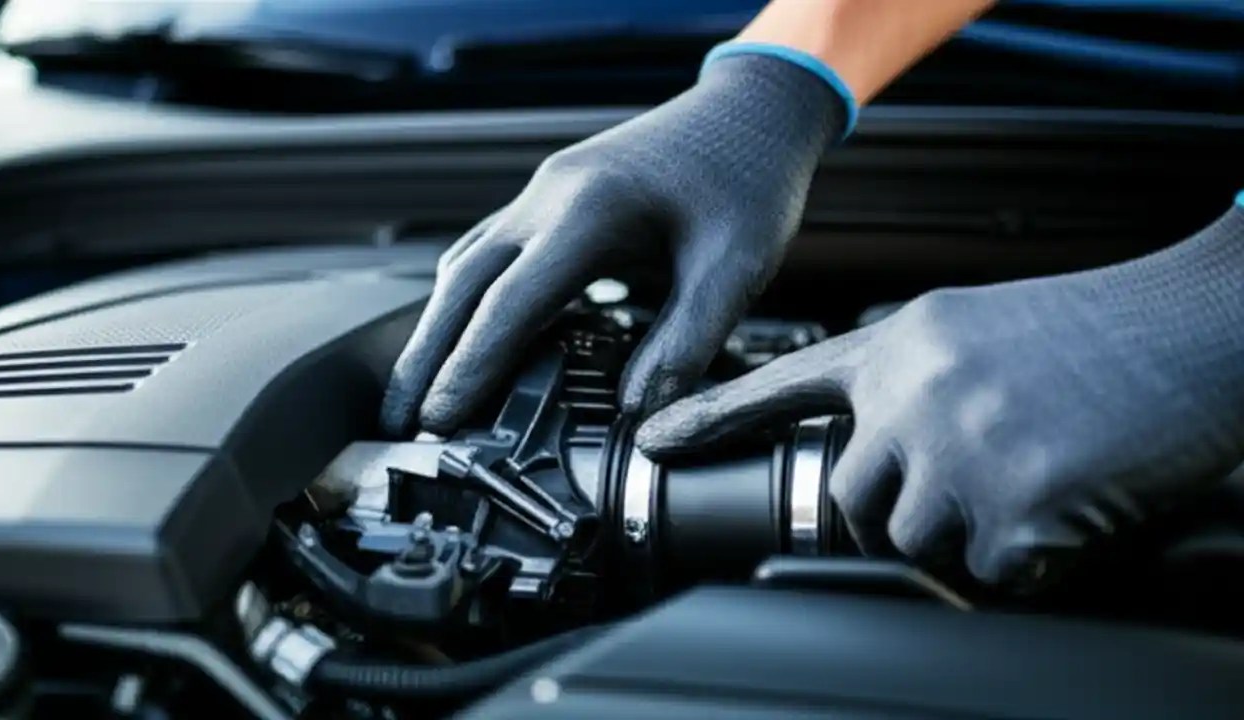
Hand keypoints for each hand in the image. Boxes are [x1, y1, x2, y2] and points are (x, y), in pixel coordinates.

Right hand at [381, 52, 848, 436]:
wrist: (750, 111)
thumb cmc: (747, 178)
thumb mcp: (735, 267)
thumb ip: (684, 342)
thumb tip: (637, 414)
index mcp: (589, 209)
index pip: (510, 302)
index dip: (470, 367)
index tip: (439, 419)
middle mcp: (549, 196)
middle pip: (462, 283)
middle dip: (426, 356)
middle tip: (400, 421)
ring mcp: (543, 192)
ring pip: (466, 265)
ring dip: (438, 328)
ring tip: (420, 390)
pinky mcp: (551, 197)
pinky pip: (490, 250)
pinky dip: (468, 299)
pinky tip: (465, 332)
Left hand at [638, 206, 1243, 586]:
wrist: (1199, 325)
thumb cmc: (1102, 331)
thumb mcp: (980, 335)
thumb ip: (911, 386)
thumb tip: (880, 455)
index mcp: (901, 345)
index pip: (781, 386)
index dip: (711, 417)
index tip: (655, 440)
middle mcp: (914, 394)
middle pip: (852, 498)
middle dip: (897, 510)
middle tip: (966, 488)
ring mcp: (959, 451)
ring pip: (916, 542)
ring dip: (968, 534)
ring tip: (1034, 479)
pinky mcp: (1013, 507)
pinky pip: (993, 572)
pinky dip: (1030, 555)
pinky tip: (1070, 499)